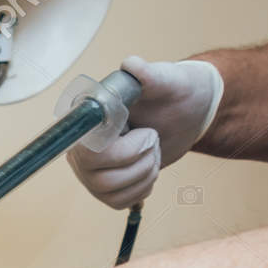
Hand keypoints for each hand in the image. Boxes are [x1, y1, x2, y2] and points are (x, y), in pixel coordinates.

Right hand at [68, 56, 222, 208]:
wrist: (188, 112)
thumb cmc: (176, 91)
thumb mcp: (167, 80)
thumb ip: (148, 73)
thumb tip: (131, 65)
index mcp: (87, 121)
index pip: (87, 152)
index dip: (120, 150)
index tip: (148, 133)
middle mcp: (80, 148)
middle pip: (99, 177)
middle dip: (140, 160)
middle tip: (154, 138)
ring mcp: (90, 170)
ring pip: (110, 191)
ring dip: (144, 173)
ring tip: (153, 151)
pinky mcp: (104, 188)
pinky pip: (118, 201)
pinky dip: (142, 187)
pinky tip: (148, 167)